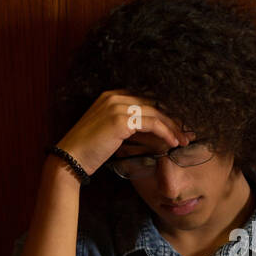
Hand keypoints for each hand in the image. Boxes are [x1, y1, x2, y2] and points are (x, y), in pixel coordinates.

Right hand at [55, 89, 189, 176]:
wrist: (69, 160)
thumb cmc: (87, 151)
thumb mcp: (107, 132)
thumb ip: (124, 124)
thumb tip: (148, 129)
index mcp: (111, 96)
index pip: (145, 98)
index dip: (163, 111)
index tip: (176, 125)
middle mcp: (114, 96)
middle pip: (153, 102)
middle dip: (172, 118)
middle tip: (186, 132)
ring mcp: (117, 106)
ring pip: (156, 112)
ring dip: (173, 127)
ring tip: (184, 140)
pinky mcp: (121, 119)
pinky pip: (152, 123)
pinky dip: (166, 133)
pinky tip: (173, 143)